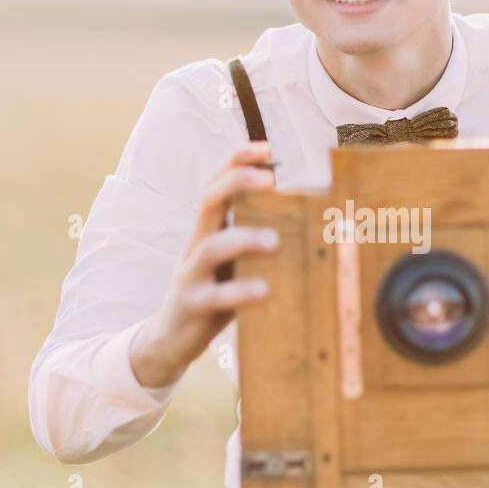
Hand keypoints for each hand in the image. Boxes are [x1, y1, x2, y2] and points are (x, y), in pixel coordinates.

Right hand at [129, 141, 279, 387]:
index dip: (237, 162)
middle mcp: (197, 245)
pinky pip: (215, 296)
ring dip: (244, 238)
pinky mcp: (192, 307)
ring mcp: (191, 276)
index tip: (267, 148)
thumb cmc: (216, 295)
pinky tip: (264, 290)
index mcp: (210, 231)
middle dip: (237, 183)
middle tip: (271, 180)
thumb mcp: (237, 264)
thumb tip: (316, 227)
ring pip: (210, 248)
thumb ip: (263, 246)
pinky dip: (240, 291)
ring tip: (276, 241)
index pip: (218, 185)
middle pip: (209, 202)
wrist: (172, 339)